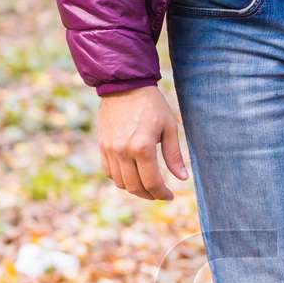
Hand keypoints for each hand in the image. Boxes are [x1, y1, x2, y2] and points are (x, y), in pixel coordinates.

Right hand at [96, 85, 187, 199]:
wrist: (125, 86)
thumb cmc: (152, 106)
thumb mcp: (170, 128)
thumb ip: (174, 155)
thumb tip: (182, 178)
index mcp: (142, 148)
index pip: (152, 182)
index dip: (162, 194)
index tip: (169, 196)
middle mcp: (123, 151)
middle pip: (135, 186)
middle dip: (149, 195)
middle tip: (160, 194)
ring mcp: (109, 149)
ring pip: (120, 182)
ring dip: (134, 189)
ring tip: (147, 186)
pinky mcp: (101, 145)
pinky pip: (108, 171)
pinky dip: (120, 178)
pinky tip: (132, 176)